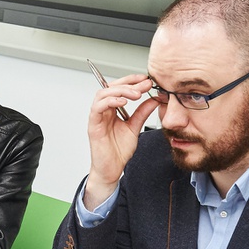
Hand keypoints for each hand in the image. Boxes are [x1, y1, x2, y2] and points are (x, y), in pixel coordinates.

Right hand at [84, 75, 158, 209]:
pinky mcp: (93, 125)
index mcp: (112, 110)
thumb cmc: (118, 151)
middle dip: (128, 83)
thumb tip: (154, 99)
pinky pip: (97, 108)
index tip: (146, 79)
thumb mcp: (135, 127)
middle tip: (143, 85)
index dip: (132, 80)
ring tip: (135, 94)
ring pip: (103, 94)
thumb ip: (142, 112)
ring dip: (120, 91)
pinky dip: (110, 101)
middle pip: (110, 86)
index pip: (119, 88)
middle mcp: (103, 111)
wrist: (111, 170)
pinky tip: (123, 102)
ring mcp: (97, 117)